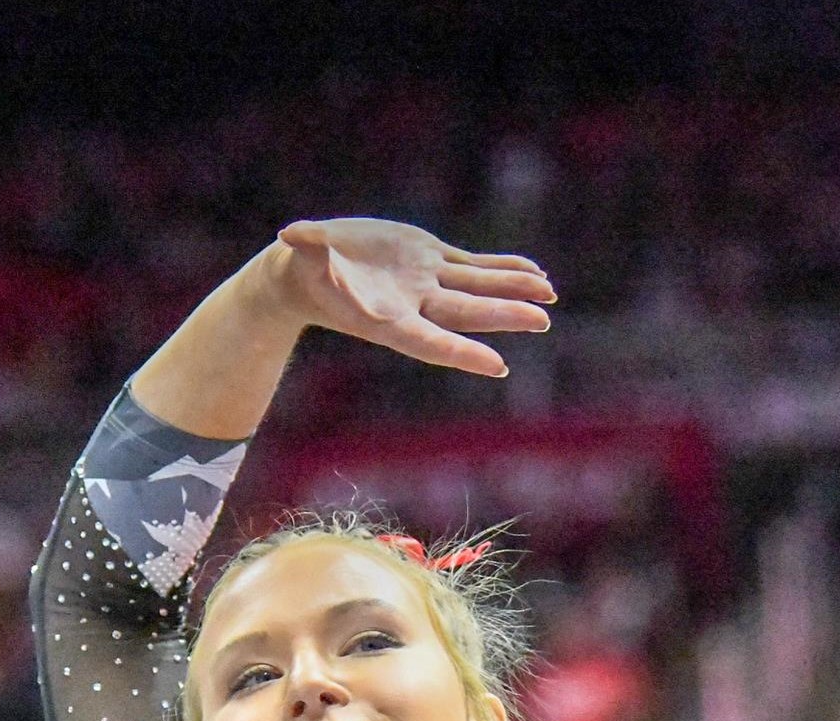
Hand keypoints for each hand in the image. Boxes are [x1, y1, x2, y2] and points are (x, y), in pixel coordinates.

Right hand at [257, 218, 556, 377]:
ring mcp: (426, 283)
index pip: (430, 341)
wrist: (310, 269)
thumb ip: (304, 247)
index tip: (497, 366)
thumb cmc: (302, 266)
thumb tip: (291, 236)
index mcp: (386, 317)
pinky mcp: (432, 261)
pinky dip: (503, 269)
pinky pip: (475, 268)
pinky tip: (535, 273)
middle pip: (465, 313)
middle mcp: (413, 305)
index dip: (463, 353)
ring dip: (513, 291)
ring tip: (549, 295)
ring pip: (478, 289)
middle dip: (503, 316)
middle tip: (541, 322)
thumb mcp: (301, 255)